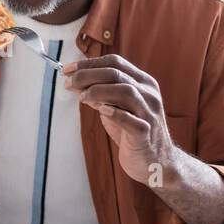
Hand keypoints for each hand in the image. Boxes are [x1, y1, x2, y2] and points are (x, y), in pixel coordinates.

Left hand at [63, 54, 176, 184]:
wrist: (156, 161)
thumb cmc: (132, 132)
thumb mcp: (114, 108)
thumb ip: (98, 95)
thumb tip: (74, 83)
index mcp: (143, 83)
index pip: (115, 62)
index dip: (89, 63)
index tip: (67, 69)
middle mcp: (149, 94)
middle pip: (117, 74)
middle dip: (88, 75)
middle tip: (69, 83)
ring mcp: (149, 113)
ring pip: (127, 92)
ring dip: (99, 91)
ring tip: (81, 98)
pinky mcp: (146, 134)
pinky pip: (132, 120)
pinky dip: (115, 113)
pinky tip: (101, 110)